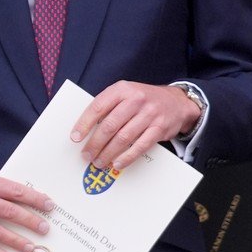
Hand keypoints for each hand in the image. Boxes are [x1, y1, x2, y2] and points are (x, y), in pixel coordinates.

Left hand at [71, 82, 200, 170]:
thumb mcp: (126, 94)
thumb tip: (85, 129)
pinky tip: (117, 163)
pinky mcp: (159, 128)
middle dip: (95, 143)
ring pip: (123, 138)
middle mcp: (136, 99)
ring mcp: (149, 114)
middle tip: (86, 155)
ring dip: (108, 153)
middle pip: (110, 125)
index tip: (75, 137)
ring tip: (98, 162)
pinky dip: (127, 157)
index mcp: (123, 89)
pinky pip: (140, 146)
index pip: (98, 106)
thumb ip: (108, 106)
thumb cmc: (144, 100)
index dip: (84, 123)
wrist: (176, 102)